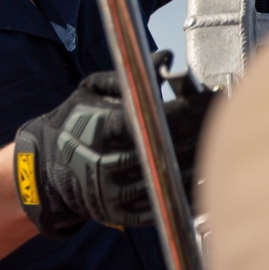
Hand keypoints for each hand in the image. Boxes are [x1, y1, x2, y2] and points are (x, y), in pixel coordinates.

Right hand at [13, 68, 217, 235]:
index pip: (157, 118)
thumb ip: (126, 76)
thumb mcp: (90, 92)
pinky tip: (201, 177)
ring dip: (198, 162)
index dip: (191, 108)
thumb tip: (163, 57)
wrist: (45, 168)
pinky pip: (162, 204)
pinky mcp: (119, 213)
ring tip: (219, 145)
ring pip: (169, 178)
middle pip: (169, 148)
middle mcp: (107, 161)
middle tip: (223, 118)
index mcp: (101, 128)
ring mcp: (113, 191)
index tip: (212, 98)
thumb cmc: (72, 123)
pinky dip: (185, 192)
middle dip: (202, 131)